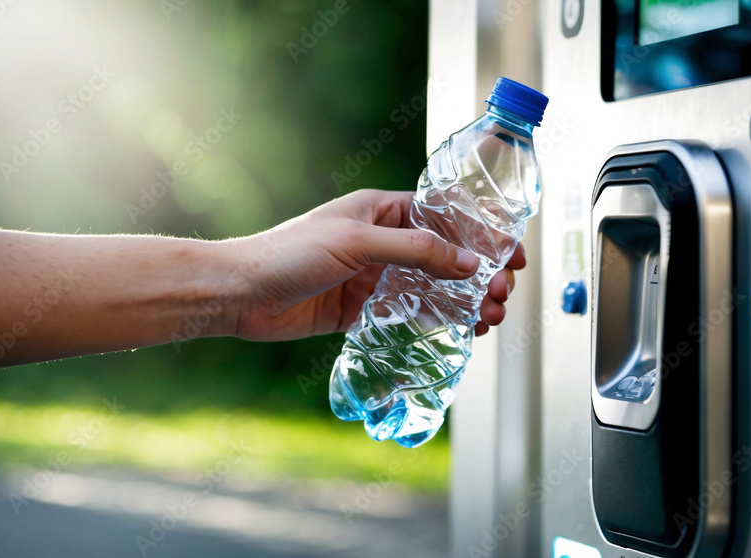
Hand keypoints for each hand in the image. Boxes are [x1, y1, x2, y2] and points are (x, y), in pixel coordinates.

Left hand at [223, 189, 526, 341]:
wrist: (239, 293)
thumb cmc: (289, 253)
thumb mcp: (357, 242)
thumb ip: (415, 252)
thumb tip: (469, 262)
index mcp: (383, 211)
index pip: (445, 218)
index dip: (482, 235)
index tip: (511, 254)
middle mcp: (383, 242)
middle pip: (446, 256)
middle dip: (479, 275)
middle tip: (500, 296)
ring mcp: (375, 277)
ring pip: (433, 288)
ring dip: (464, 301)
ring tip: (490, 318)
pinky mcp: (364, 309)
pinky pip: (411, 314)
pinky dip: (438, 322)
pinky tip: (462, 331)